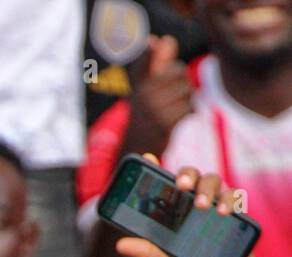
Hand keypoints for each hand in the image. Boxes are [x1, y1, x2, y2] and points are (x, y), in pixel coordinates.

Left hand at [114, 157, 257, 256]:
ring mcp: (214, 209)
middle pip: (190, 177)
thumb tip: (120, 244)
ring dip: (207, 188)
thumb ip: (148, 256)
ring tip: (201, 206)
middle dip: (186, 174)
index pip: (162, 187)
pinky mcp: (236, 215)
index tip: (146, 158)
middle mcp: (191, 207)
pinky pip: (235, 197)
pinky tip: (223, 213)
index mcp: (170, 216)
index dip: (154, 169)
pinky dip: (229, 200)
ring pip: (213, 181)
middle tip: (181, 184)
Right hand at [123, 35, 192, 158]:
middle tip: (171, 94)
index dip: (160, 60)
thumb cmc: (145, 109)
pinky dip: (188, 112)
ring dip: (186, 99)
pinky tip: (176, 118)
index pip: (154, 62)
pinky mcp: (165, 124)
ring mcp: (154, 110)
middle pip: (180, 73)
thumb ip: (156, 61)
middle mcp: (144, 95)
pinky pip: (190, 108)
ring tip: (173, 107)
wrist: (138, 144)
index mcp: (140, 83)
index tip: (154, 47)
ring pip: (187, 91)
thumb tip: (163, 39)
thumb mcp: (145, 85)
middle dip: (182, 81)